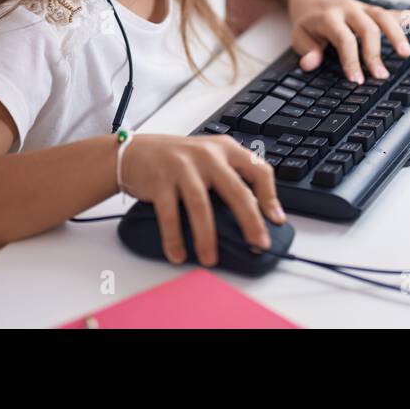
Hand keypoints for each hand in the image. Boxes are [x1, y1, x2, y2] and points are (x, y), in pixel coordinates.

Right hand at [119, 134, 283, 266]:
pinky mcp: (160, 180)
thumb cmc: (176, 159)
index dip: (270, 196)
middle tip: (258, 244)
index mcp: (225, 149)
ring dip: (207, 237)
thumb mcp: (209, 157)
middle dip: (250, 221)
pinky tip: (178, 254)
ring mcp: (182, 167)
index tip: (276, 220)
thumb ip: (231, 177)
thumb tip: (256, 215)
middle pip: (236, 191)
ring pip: (201, 205)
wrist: (133, 152)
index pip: (258, 168)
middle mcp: (207, 155)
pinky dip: (174, 238)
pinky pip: (169, 215)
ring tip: (211, 259)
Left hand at [290, 0, 409, 83]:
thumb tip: (310, 63)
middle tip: (381, 75)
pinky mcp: (377, 11)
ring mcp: (366, 8)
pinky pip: (400, 12)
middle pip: (368, 28)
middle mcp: (350, 10)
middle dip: (375, 53)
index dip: (351, 59)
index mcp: (330, 16)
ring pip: (385, 17)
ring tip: (407, 54)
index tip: (357, 79)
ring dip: (398, 35)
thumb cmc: (311, 22)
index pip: (343, 38)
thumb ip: (306, 50)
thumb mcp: (299, 36)